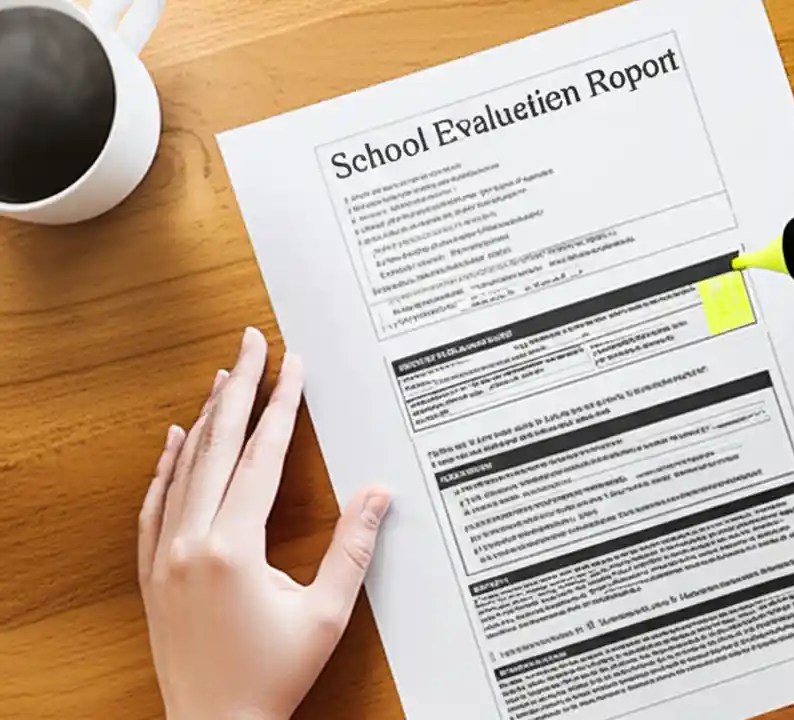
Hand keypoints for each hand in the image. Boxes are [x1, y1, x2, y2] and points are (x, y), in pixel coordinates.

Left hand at [137, 327, 390, 719]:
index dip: (280, 405)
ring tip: (223, 377)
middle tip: (250, 343)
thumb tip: (377, 494)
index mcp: (232, 547)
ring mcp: (164, 557)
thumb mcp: (326, 615)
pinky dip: (165, 468)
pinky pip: (154, 506)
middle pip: (216, 446)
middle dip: (238, 388)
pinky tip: (175, 441)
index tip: (291, 364)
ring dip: (205, 419)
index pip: (261, 457)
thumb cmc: (271, 677)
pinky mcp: (153, 574)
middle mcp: (190, 542)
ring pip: (183, 469)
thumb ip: (353, 548)